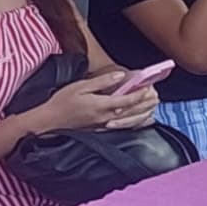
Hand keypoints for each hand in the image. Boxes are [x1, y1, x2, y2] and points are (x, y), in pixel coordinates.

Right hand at [33, 71, 159, 134]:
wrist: (50, 121)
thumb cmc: (62, 101)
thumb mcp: (81, 86)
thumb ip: (102, 82)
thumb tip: (120, 76)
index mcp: (101, 105)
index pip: (126, 99)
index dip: (139, 93)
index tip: (150, 87)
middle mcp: (105, 118)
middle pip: (131, 111)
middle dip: (145, 104)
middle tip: (157, 97)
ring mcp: (103, 125)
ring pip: (128, 121)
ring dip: (142, 114)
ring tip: (153, 108)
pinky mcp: (99, 129)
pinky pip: (121, 127)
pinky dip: (133, 123)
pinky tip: (140, 121)